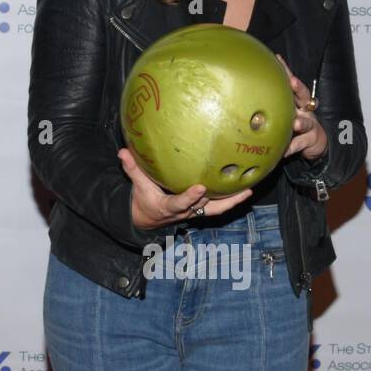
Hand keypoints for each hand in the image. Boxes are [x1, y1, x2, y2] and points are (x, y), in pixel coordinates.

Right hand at [118, 147, 253, 230]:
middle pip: (203, 206)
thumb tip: (123, 151)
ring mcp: (194, 213)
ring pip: (215, 210)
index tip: (200, 188)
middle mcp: (184, 212)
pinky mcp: (200, 210)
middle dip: (218, 198)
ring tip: (248, 191)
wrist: (147, 218)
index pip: (179, 203)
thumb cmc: (143, 199)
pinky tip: (245, 190)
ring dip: (232, 201)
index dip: (190, 197)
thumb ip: (132, 168)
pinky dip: (231, 200)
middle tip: (233, 186)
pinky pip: (218, 207)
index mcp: (167, 207)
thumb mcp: (137, 185)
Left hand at [276, 53, 327, 161]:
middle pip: (304, 96)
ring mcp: (311, 124)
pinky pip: (300, 143)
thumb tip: (245, 99)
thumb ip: (272, 106)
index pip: (291, 84)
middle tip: (292, 82)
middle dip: (298, 88)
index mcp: (297, 102)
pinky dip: (291, 147)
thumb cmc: (296, 125)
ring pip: (307, 121)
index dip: (286, 71)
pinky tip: (283, 151)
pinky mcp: (312, 139)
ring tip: (296, 124)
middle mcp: (305, 110)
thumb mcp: (285, 114)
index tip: (278, 59)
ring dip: (301, 122)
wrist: (315, 142)